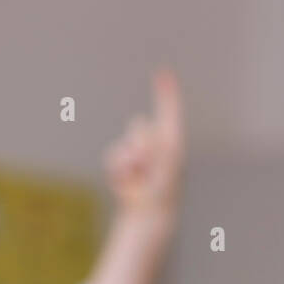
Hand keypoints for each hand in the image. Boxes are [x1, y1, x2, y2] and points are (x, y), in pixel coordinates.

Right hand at [103, 67, 184, 219]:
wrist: (150, 211)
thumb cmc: (164, 186)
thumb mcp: (165, 159)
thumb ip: (154, 136)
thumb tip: (137, 120)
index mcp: (170, 142)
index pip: (168, 112)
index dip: (166, 92)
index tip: (163, 72)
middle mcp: (154, 144)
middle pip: (139, 127)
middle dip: (143, 146)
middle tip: (150, 168)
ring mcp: (136, 153)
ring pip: (125, 144)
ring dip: (132, 160)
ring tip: (141, 176)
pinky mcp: (121, 164)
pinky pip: (113, 156)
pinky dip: (120, 170)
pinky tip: (129, 183)